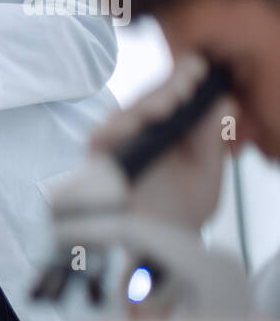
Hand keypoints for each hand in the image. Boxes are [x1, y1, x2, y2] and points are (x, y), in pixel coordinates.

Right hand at [87, 52, 237, 230]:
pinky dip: (118, 128)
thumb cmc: (180, 211)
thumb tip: (224, 98)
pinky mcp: (95, 160)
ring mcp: (115, 144)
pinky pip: (102, 136)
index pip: (174, 91)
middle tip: (188, 83)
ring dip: (147, 104)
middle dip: (168, 87)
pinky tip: (138, 123)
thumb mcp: (207, 170)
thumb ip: (213, 137)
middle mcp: (139, 130)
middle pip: (149, 96)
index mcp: (169, 127)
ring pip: (126, 112)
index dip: (185, 76)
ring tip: (171, 103)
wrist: (156, 249)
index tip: (201, 70)